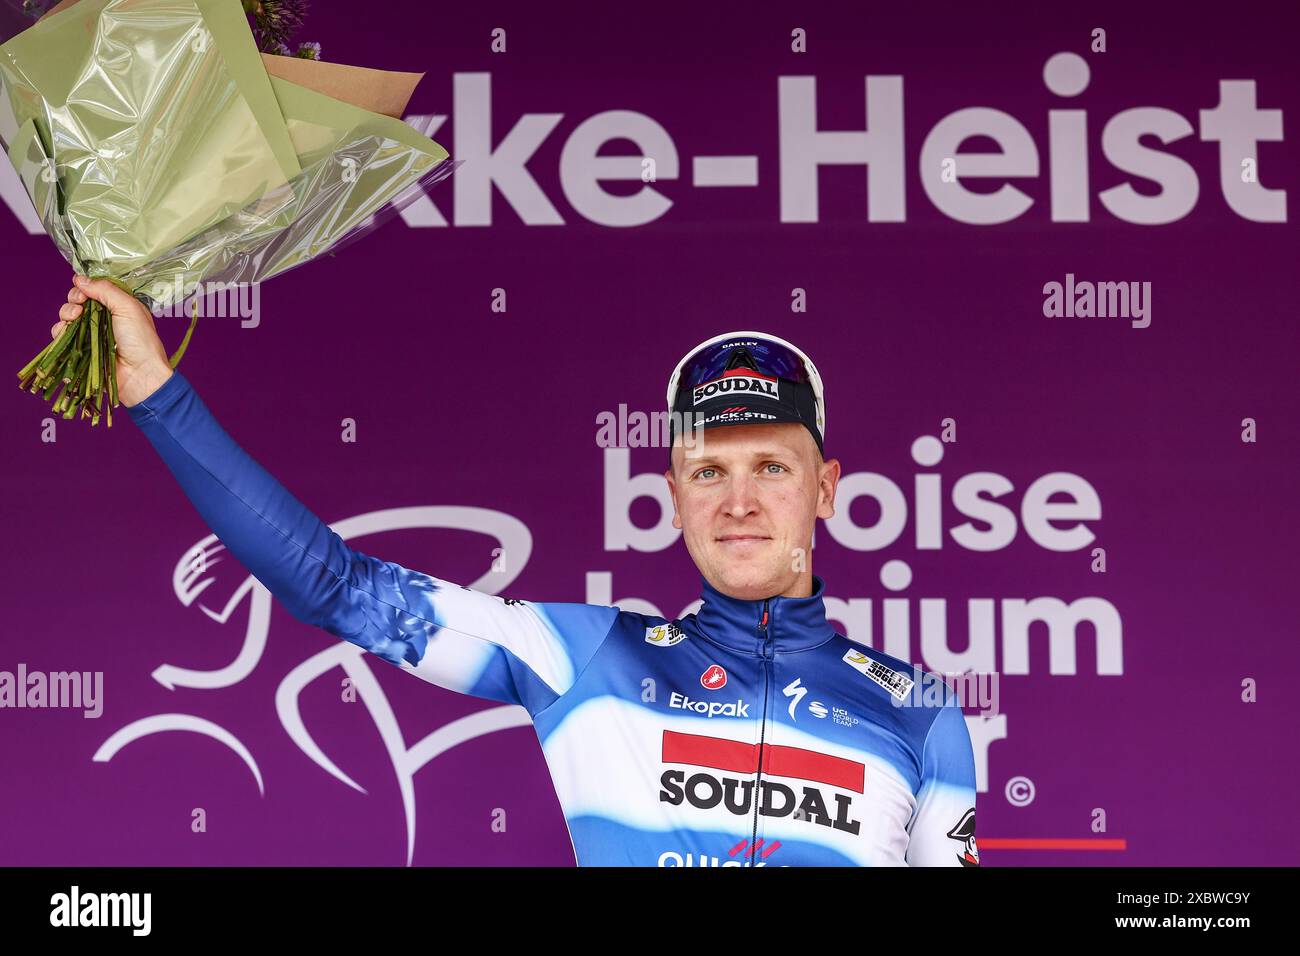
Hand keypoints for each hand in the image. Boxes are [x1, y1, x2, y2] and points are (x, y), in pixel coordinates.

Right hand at [54, 275, 173, 406]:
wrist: (140, 375)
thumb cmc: (141, 341)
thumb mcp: (128, 308)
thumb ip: (106, 290)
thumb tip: (80, 279)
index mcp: (119, 306)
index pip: (94, 290)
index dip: (85, 287)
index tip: (82, 289)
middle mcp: (104, 318)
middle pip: (78, 301)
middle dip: (74, 298)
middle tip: (80, 305)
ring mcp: (92, 334)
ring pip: (68, 316)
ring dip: (67, 313)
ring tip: (75, 317)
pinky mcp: (82, 349)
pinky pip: (62, 335)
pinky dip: (60, 330)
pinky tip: (66, 330)